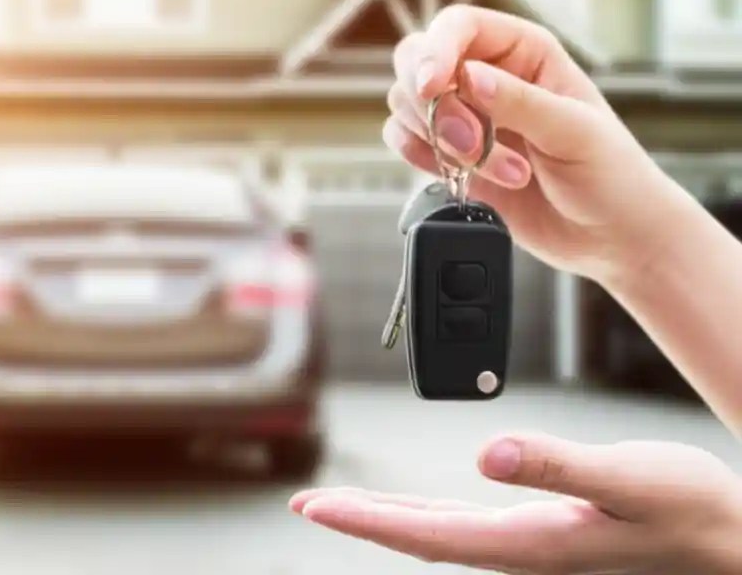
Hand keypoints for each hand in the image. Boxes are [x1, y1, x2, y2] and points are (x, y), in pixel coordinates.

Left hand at [290, 433, 741, 573]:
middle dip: (360, 521)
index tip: (314, 507)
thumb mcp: (633, 480)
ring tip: (341, 508)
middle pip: (421, 538)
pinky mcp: (548, 532)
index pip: (427, 535)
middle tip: (305, 505)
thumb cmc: (693, 510)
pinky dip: (429, 517)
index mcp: (533, 543)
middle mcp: (524, 550)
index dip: (365, 521)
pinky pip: (468, 527)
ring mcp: (534, 544)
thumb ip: (561, 467)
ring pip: (441, 534)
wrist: (733, 540)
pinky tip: (419, 511)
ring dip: (387, 520)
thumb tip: (487, 454)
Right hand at [385, 6, 688, 284]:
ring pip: (408, 104)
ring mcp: (465, 116)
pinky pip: (407, 141)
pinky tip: (465, 177)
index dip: (435, 51)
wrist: (610, 236)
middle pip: (416, 60)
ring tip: (500, 170)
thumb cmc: (611, 175)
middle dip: (433, 105)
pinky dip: (422, 159)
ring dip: (439, 141)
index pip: (457, 27)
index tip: (433, 88)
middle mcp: (488, 76)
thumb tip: (469, 76)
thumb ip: (519, 101)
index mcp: (524, 51)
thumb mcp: (575, 131)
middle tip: (471, 143)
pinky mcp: (450, 154)